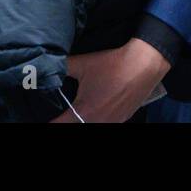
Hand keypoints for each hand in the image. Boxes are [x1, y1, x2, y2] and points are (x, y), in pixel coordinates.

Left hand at [48, 38, 169, 122]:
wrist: (143, 64)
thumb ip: (62, 67)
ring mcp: (114, 121)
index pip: (61, 125)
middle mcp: (99, 121)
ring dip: (84, 120)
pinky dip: (98, 119)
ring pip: (92, 125)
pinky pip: (106, 123)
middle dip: (69, 121)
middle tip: (63, 114)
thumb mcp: (82, 64)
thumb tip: (47, 66)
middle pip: (78, 126)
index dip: (52, 122)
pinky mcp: (124, 118)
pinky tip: (97, 108)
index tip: (48, 120)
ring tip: (78, 111)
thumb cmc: (112, 65)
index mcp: (85, 111)